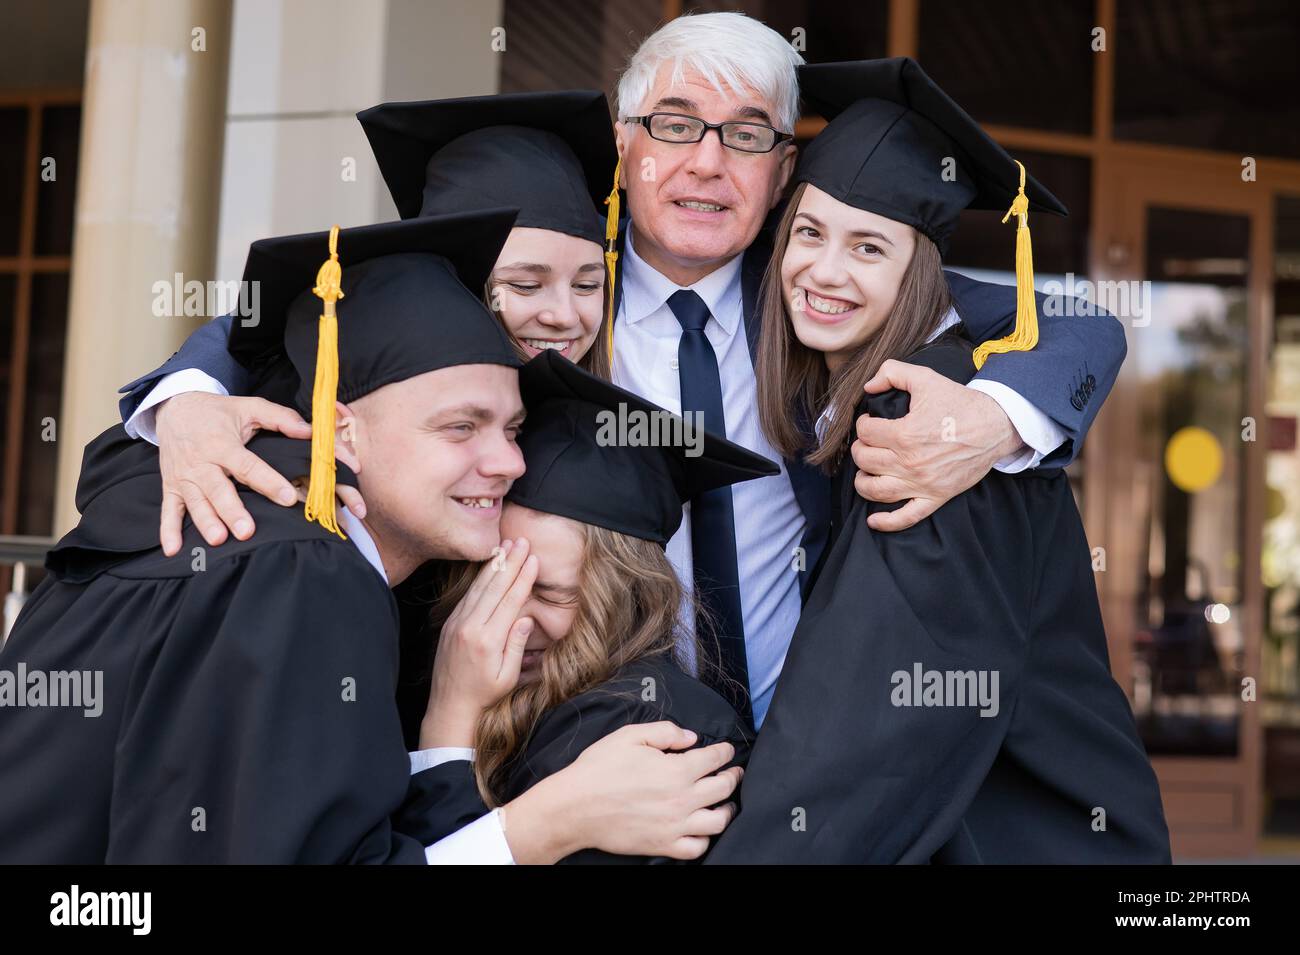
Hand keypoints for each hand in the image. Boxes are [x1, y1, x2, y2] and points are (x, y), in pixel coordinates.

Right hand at [155, 392, 330, 555]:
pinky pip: (168, 511)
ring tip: (219, 539)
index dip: (268, 482)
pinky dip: (168, 531)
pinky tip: (173, 550)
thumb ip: (280, 418)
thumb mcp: (250, 407)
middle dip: (232, 511)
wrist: (174, 408)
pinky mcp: (171, 487)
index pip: (248, 466)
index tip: (288, 498)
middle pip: (219, 490)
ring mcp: (184, 477)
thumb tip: (310, 431)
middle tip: (247, 531)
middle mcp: (201, 463)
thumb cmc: (218, 412)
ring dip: (206, 522)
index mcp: (223, 444)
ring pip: (196, 503)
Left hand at [420, 538, 537, 748]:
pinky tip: (489, 566)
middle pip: (494, 587)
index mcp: (488, 640)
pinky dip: (480, 578)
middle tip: (522, 541)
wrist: (450, 705)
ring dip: (495, 564)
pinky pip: (468, 595)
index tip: (533, 559)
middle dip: (511, 562)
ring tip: (507, 545)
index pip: (510, 601)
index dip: (523, 577)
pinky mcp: (450, 623)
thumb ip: (516, 645)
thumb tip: (526, 618)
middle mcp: (470, 627)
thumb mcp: (508, 676)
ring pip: (479, 586)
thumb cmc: (484, 694)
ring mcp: (457, 623)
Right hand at [502, 721, 741, 862]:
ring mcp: (674, 825)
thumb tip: (691, 737)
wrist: (575, 807)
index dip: (725, 752)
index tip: (728, 750)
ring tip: (726, 802)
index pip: (715, 758)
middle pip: (723, 788)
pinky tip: (703, 829)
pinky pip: (697, 848)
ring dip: (728, 809)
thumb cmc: (599, 769)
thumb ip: (665, 732)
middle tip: (734, 772)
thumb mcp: (630, 736)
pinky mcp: (663, 846)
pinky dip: (706, 839)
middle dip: (733, 776)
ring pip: (718, 821)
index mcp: (677, 770)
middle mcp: (682, 799)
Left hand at [851, 359, 1023, 531]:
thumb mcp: (925, 378)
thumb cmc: (960, 403)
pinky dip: (887, 522)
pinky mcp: (935, 497)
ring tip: (866, 471)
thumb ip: (892, 372)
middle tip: (870, 442)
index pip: (865, 433)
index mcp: (904, 434)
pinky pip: (906, 517)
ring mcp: (921, 483)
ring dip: (863, 481)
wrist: (995, 425)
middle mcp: (909, 462)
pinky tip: (873, 520)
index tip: (871, 422)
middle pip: (865, 460)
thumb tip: (868, 386)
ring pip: (876, 490)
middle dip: (861, 449)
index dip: (864, 424)